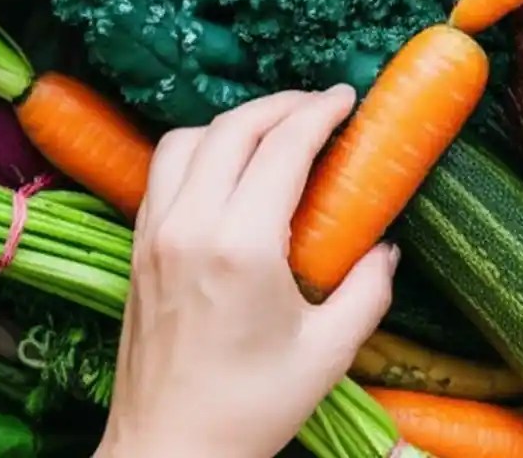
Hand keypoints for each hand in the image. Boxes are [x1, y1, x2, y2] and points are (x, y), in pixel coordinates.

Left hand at [95, 86, 399, 457]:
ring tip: (274, 129)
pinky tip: (228, 166)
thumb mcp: (329, 352)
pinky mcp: (137, 247)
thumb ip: (367, 290)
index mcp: (241, 246)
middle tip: (320, 106)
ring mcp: (154, 233)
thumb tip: (385, 248)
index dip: (318, 114)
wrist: (169, 449)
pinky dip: (200, 149)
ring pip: (188, 139)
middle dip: (282, 105)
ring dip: (235, 122)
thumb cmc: (252, 408)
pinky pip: (164, 171)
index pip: (281, 148)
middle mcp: (190, 225)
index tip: (347, 99)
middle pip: (233, 128)